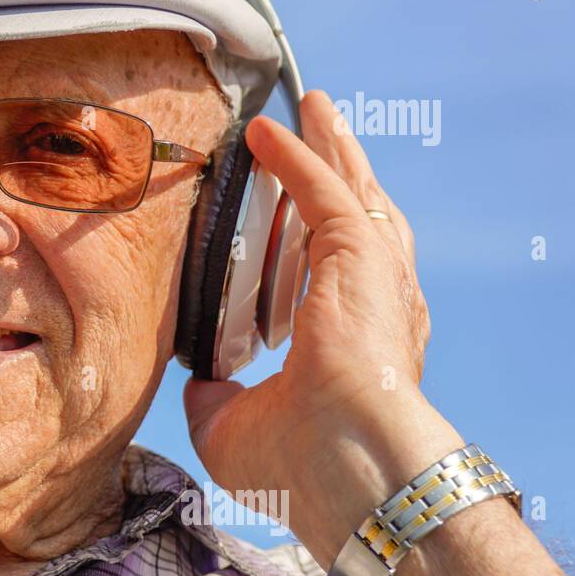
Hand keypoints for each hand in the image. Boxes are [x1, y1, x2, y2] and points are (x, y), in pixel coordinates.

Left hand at [183, 90, 463, 565]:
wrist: (348, 466)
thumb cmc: (304, 466)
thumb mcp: (233, 428)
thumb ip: (218, 398)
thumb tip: (199, 383)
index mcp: (352, 343)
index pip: (336, 272)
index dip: (317, 235)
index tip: (293, 211)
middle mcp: (375, 303)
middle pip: (357, 215)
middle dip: (338, 169)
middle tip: (320, 129)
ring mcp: (375, 277)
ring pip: (352, 191)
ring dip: (330, 147)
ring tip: (314, 110)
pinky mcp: (361, 255)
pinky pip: (324, 188)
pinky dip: (297, 154)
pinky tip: (270, 129)